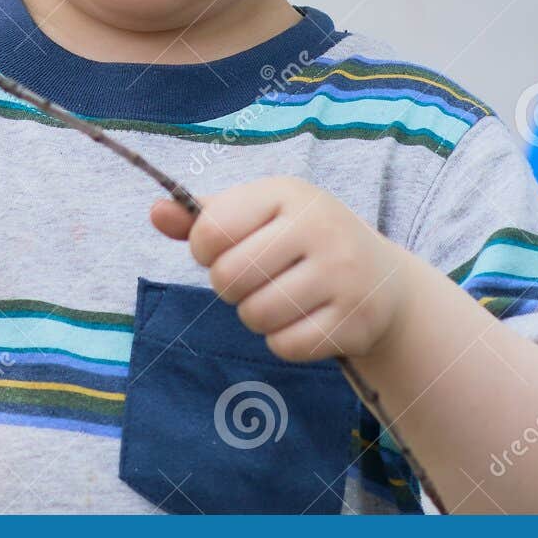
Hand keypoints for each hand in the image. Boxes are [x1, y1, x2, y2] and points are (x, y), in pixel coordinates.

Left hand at [151, 176, 410, 362]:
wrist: (382, 280)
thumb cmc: (301, 241)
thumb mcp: (258, 216)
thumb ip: (203, 217)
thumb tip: (155, 211)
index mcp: (287, 193)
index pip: (211, 230)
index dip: (205, 249)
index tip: (226, 249)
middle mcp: (319, 226)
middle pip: (229, 277)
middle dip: (230, 287)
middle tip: (255, 279)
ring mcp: (342, 274)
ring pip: (256, 315)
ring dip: (256, 316)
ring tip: (280, 298)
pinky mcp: (355, 319)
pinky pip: (286, 345)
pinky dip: (284, 341)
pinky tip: (304, 320)